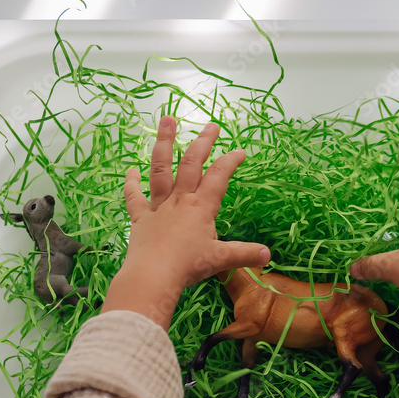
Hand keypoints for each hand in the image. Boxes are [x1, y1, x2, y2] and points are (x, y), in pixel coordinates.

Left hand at [101, 116, 269, 327]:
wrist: (153, 275)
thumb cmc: (188, 266)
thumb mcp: (220, 260)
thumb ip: (244, 254)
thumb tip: (267, 254)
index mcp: (201, 207)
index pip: (219, 177)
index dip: (231, 161)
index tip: (240, 151)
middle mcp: (180, 200)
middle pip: (191, 164)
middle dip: (203, 142)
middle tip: (211, 125)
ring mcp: (158, 206)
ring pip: (161, 169)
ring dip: (163, 144)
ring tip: (166, 121)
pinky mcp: (139, 217)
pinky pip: (134, 197)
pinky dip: (132, 183)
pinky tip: (131, 170)